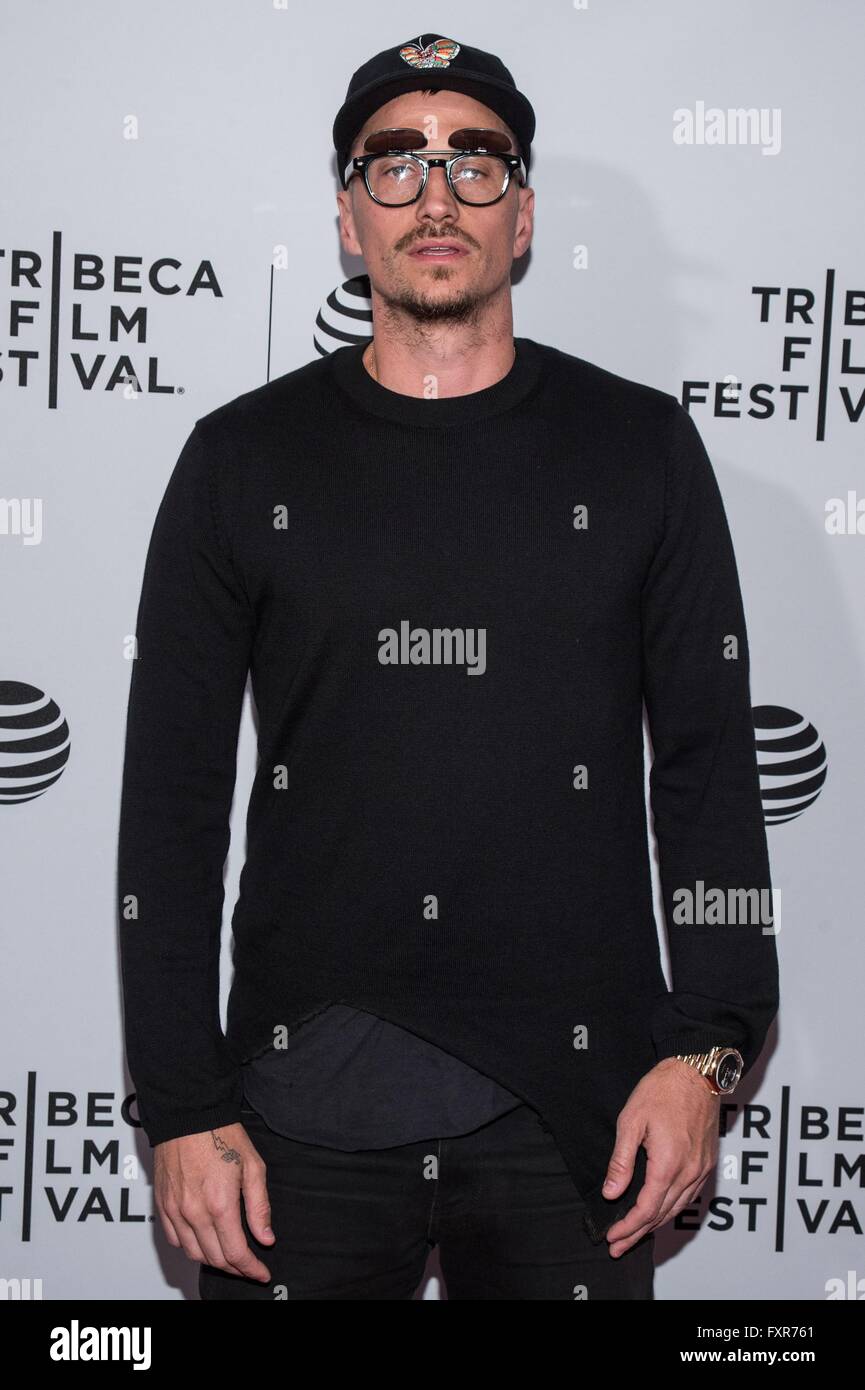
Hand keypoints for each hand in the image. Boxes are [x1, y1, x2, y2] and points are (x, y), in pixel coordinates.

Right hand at [154, 1122, 274, 1281]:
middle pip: (215, 1258)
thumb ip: (259, 1207)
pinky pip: (174, 1240)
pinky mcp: (163, 1205)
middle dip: (235, 1268)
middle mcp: (194, 1212)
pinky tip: (203, 1241)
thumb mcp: (253, 1167)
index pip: (236, 1253)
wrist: (189, 1115)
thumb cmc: (222, 1134)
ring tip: (229, 1256)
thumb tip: (266, 1237)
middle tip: (249, 1266)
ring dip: (213, 1260)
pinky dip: (190, 1248)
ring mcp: (175, 1210)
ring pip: (194, 1254)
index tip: (261, 1273)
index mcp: (220, 1204)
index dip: (251, 1269)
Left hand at [601, 1058, 719, 1257]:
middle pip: (662, 1215)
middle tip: (618, 1246)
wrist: (697, 1072)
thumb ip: (622, 1160)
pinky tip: (661, 1211)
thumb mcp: (631, 1121)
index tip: (612, 1237)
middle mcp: (689, 1172)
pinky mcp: (708, 1163)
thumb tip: (611, 1192)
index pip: (646, 1209)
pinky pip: (689, 1196)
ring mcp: (702, 1169)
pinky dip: (672, 1209)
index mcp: (668, 1164)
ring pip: (678, 1208)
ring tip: (636, 1235)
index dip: (628, 1227)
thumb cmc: (662, 1091)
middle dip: (638, 1233)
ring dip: (656, 1225)